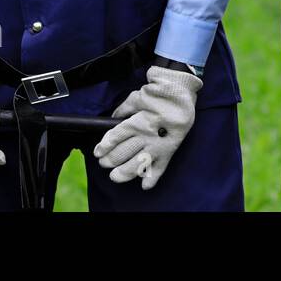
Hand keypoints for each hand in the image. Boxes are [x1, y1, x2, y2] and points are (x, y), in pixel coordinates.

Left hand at [93, 65, 201, 189]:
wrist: (182, 96)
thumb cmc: (158, 95)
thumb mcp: (137, 97)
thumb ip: (124, 109)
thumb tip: (113, 118)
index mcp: (136, 123)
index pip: (114, 138)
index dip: (104, 147)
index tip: (98, 152)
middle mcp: (145, 137)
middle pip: (122, 153)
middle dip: (110, 160)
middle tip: (103, 163)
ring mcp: (157, 146)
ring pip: (137, 165)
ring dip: (123, 173)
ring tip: (114, 176)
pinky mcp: (168, 151)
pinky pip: (160, 169)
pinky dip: (152, 179)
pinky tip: (144, 185)